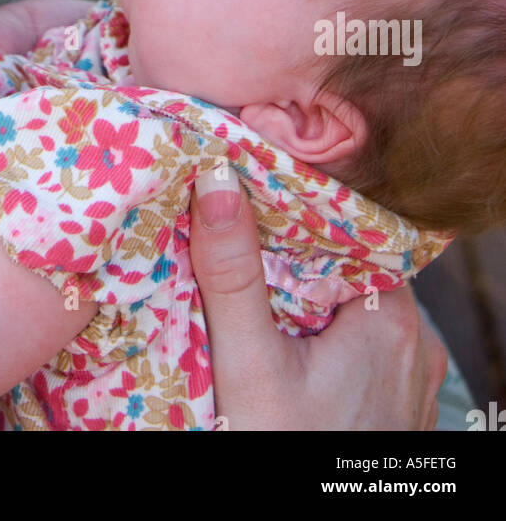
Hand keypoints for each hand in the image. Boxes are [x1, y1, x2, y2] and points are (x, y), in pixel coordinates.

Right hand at [188, 168, 447, 430]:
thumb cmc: (287, 453)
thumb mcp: (249, 364)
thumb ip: (234, 272)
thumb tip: (218, 178)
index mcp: (390, 315)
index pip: (348, 226)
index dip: (297, 203)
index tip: (249, 183)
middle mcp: (414, 340)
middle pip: (348, 264)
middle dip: (293, 247)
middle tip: (236, 227)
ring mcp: (410, 375)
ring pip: (352, 304)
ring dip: (305, 290)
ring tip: (249, 276)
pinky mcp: (396, 404)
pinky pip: (359, 343)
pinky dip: (320, 329)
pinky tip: (281, 334)